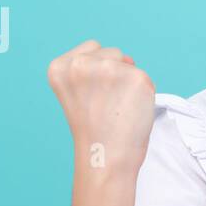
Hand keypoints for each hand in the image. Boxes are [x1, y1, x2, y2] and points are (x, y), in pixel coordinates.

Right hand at [47, 39, 155, 176]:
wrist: (105, 157)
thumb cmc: (94, 130)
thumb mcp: (76, 92)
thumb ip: (91, 70)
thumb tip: (127, 58)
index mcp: (60, 67)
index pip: (92, 48)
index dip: (99, 71)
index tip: (94, 95)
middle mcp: (80, 64)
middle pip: (112, 52)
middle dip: (115, 74)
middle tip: (107, 105)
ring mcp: (109, 69)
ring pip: (129, 63)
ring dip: (129, 82)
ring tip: (117, 107)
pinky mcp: (135, 77)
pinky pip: (145, 77)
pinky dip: (143, 93)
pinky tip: (130, 110)